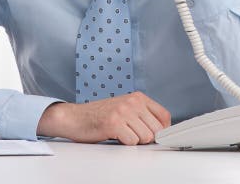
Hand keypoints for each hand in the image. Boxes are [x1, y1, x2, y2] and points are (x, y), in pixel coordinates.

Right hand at [36, 91, 170, 144]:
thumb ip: (143, 115)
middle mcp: (132, 102)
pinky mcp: (114, 123)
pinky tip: (115, 136)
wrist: (75, 117)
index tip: (155, 135)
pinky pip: (132, 142)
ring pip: (145, 137)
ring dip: (135, 141)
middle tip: (133, 135)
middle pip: (156, 129)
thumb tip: (161, 131)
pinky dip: (124, 143)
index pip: (164, 116)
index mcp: (138, 97)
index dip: (162, 129)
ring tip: (122, 134)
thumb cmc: (99, 115)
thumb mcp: (125, 108)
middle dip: (147, 137)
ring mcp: (123, 112)